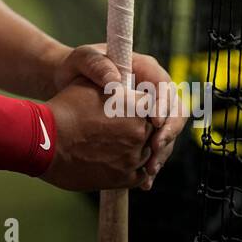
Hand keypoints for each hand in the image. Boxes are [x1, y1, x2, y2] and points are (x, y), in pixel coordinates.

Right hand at [38, 79, 153, 191]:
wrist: (45, 141)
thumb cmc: (64, 110)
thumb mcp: (89, 85)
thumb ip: (113, 84)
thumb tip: (121, 83)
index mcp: (136, 107)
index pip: (153, 107)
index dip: (141, 109)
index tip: (130, 111)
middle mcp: (140, 133)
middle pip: (151, 131)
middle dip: (139, 129)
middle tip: (121, 129)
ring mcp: (133, 158)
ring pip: (147, 153)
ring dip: (137, 150)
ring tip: (116, 146)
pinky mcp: (123, 179)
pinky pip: (140, 175)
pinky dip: (134, 169)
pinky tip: (120, 162)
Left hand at [49, 43, 188, 188]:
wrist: (66, 85)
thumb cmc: (76, 67)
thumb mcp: (82, 59)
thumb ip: (96, 64)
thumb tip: (115, 80)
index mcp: (145, 70)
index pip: (164, 86)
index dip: (163, 104)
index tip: (154, 121)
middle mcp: (153, 91)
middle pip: (175, 112)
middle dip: (168, 132)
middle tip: (155, 148)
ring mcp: (149, 113)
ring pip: (167, 135)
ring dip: (162, 154)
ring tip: (149, 171)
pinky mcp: (142, 131)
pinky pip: (154, 149)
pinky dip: (151, 164)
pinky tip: (144, 181)